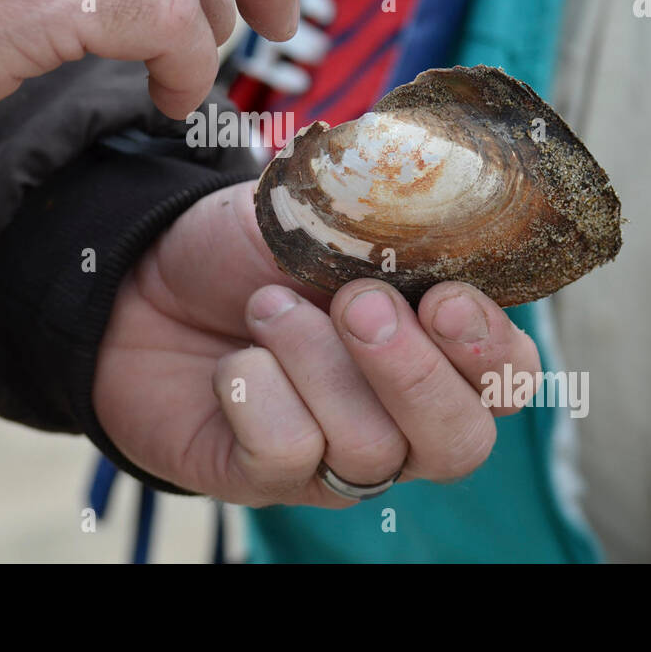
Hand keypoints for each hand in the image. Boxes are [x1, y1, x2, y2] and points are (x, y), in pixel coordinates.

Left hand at [95, 181, 542, 505]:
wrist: (142, 280)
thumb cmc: (246, 247)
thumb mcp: (321, 208)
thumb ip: (390, 206)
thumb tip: (447, 174)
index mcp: (433, 342)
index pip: (508, 377)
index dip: (491, 350)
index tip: (444, 299)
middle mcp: (400, 413)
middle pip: (459, 442)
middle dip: (411, 373)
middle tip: (356, 304)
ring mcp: (335, 454)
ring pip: (370, 450)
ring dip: (314, 364)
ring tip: (265, 306)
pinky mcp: (267, 477)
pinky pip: (289, 456)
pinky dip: (259, 396)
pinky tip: (235, 361)